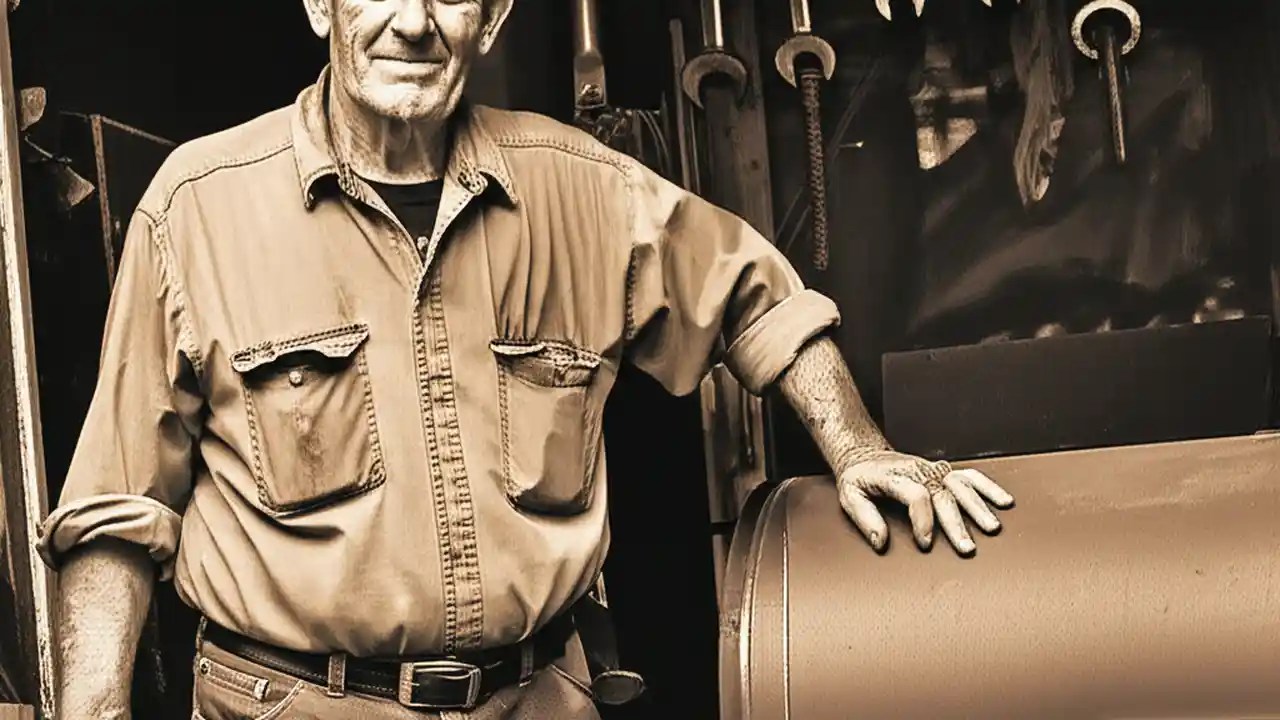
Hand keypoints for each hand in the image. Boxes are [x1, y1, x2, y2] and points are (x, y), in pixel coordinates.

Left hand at [836, 451, 1013, 554]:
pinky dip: (988, 488)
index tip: (925, 544)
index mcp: (894, 476)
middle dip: (956, 522)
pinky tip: (1004, 502)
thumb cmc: (859, 479)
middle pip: (943, 494)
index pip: (915, 495)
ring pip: (961, 486)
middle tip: (966, 547)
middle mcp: (919, 471)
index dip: (922, 520)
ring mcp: (933, 470)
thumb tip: (881, 542)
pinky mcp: (943, 472)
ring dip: (978, 507)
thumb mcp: (849, 497)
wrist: (864, 455)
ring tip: (991, 528)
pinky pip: (970, 477)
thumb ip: (865, 519)